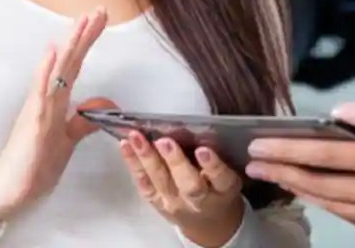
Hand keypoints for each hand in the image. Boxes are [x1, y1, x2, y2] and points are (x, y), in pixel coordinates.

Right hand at [0, 9, 112, 224]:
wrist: (10, 190)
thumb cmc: (33, 166)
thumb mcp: (67, 141)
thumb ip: (82, 122)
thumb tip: (102, 105)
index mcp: (55, 101)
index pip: (75, 65)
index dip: (88, 42)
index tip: (100, 19)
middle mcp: (47, 98)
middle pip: (69, 61)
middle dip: (84, 35)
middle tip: (99, 10)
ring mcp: (39, 108)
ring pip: (57, 71)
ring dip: (70, 45)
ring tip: (82, 22)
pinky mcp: (32, 122)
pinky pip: (40, 93)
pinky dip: (46, 71)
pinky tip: (52, 52)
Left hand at [120, 133, 246, 246]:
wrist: (207, 223)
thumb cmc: (218, 190)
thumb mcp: (228, 177)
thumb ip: (217, 159)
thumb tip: (197, 130)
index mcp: (223, 191)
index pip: (220, 178)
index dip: (212, 165)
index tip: (203, 150)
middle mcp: (199, 201)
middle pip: (189, 185)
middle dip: (175, 162)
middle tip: (164, 142)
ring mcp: (174, 203)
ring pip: (160, 181)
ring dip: (148, 157)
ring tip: (137, 137)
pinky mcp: (156, 202)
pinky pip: (143, 183)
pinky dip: (133, 164)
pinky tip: (126, 145)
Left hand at [244, 100, 354, 236]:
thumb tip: (334, 116)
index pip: (328, 156)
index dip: (290, 152)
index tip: (260, 147)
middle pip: (324, 185)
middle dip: (284, 174)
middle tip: (253, 166)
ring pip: (334, 206)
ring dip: (301, 191)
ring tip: (275, 178)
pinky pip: (352, 218)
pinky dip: (328, 205)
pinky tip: (311, 192)